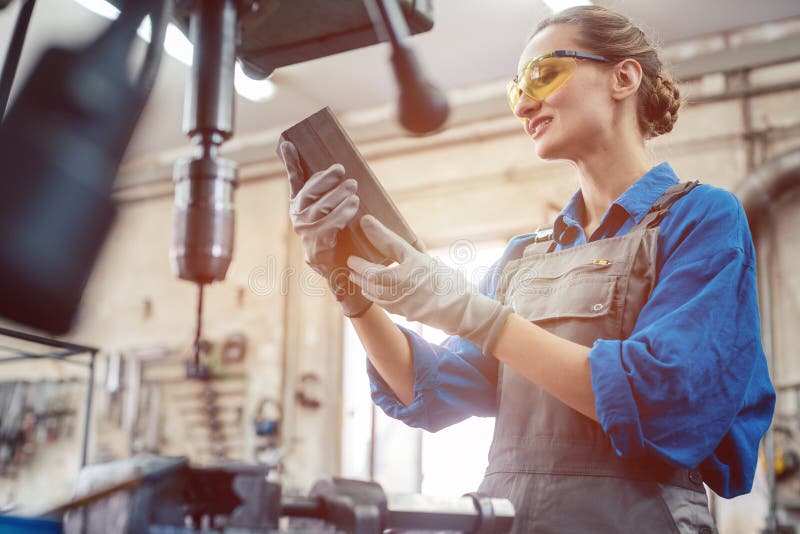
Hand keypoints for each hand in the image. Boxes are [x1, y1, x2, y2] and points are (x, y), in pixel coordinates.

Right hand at [279, 141, 371, 316]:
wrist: (338, 268)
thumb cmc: (338, 233)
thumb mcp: (334, 210)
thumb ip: (333, 193)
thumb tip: (346, 172)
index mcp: (299, 204)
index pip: (295, 179)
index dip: (290, 161)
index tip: (288, 143)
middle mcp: (298, 216)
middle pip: (309, 192)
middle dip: (325, 179)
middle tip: (342, 170)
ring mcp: (304, 231)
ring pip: (320, 208)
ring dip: (338, 196)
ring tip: (353, 187)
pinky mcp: (315, 245)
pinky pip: (329, 225)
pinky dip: (342, 214)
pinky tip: (354, 206)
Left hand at [346, 215, 512, 354]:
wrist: (463, 312)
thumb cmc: (452, 284)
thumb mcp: (434, 262)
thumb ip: (416, 251)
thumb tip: (399, 239)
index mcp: (418, 263)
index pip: (393, 244)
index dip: (377, 231)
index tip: (365, 221)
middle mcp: (409, 281)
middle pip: (374, 272)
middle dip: (359, 265)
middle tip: (351, 259)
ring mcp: (404, 299)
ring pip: (372, 290)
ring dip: (361, 281)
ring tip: (354, 274)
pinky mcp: (402, 312)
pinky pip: (380, 302)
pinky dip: (371, 294)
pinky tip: (367, 289)